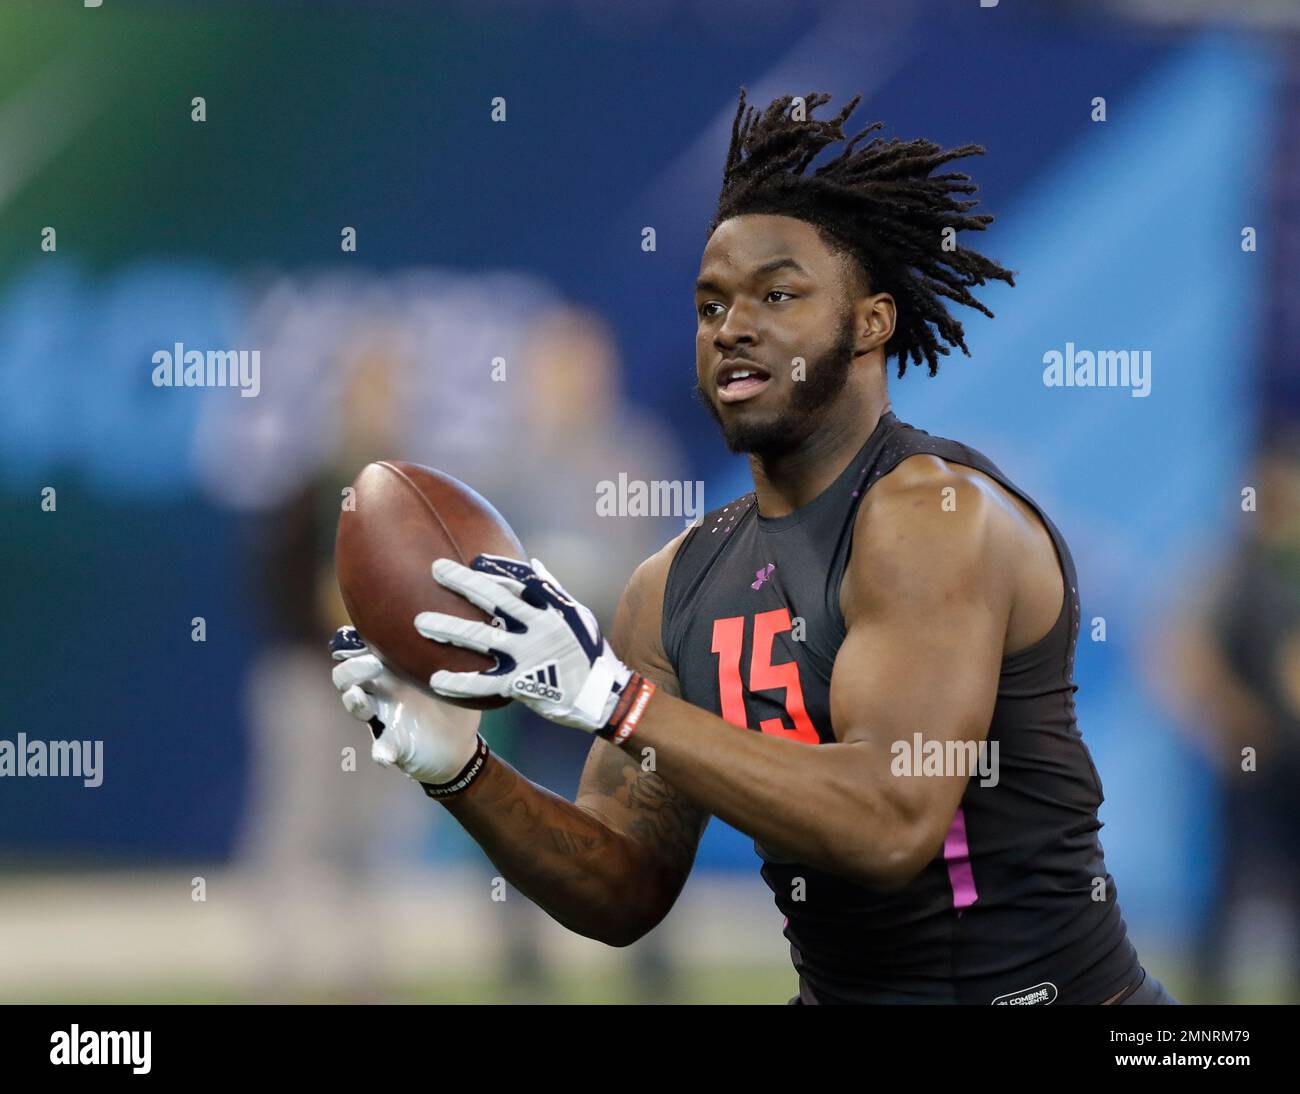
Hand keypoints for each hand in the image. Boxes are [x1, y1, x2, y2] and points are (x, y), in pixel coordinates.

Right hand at [329, 626, 482, 786]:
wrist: (459, 744)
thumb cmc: (453, 700)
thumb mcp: (455, 673)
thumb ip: (454, 654)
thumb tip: (468, 628)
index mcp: (393, 669)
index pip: (359, 650)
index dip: (351, 643)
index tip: (364, 635)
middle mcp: (382, 691)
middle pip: (345, 676)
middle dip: (352, 668)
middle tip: (374, 664)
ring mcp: (384, 718)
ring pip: (354, 705)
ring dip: (353, 702)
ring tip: (360, 699)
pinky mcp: (393, 745)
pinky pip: (379, 748)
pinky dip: (381, 752)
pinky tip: (385, 756)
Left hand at [413, 555, 653, 736]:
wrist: (604, 698)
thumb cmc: (591, 654)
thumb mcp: (579, 617)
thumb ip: (553, 591)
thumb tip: (534, 564)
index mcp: (550, 611)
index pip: (515, 583)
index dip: (490, 571)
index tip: (466, 561)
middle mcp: (537, 629)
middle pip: (494, 600)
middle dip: (463, 583)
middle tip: (435, 569)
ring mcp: (528, 657)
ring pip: (482, 639)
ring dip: (449, 628)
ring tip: (421, 623)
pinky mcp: (522, 685)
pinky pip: (484, 684)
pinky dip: (460, 683)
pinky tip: (436, 680)